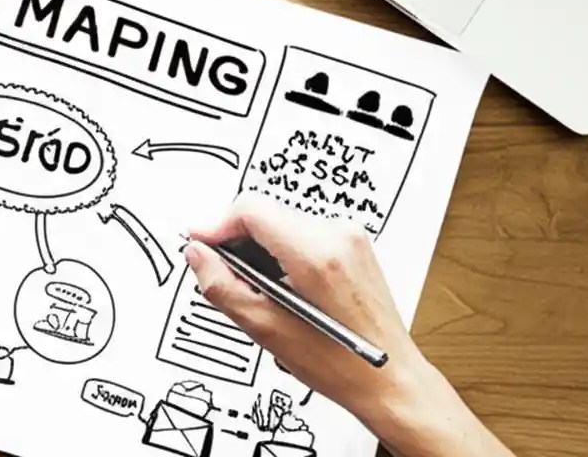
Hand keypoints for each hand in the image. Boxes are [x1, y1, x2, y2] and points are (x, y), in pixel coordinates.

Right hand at [185, 195, 513, 456]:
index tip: (201, 244)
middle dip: (238, 242)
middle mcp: (337, 235)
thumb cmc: (341, 363)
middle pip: (265, 214)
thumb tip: (198, 255)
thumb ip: (222, 286)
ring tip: (263, 292)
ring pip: (281, 224)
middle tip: (230, 280)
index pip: (250, 209)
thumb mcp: (266, 329)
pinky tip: (284, 289)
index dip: (217, 226)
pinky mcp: (354, 245)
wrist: (390, 378)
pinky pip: (302, 234)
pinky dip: (282, 253)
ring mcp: (350, 238)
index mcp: (316, 252)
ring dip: (261, 250)